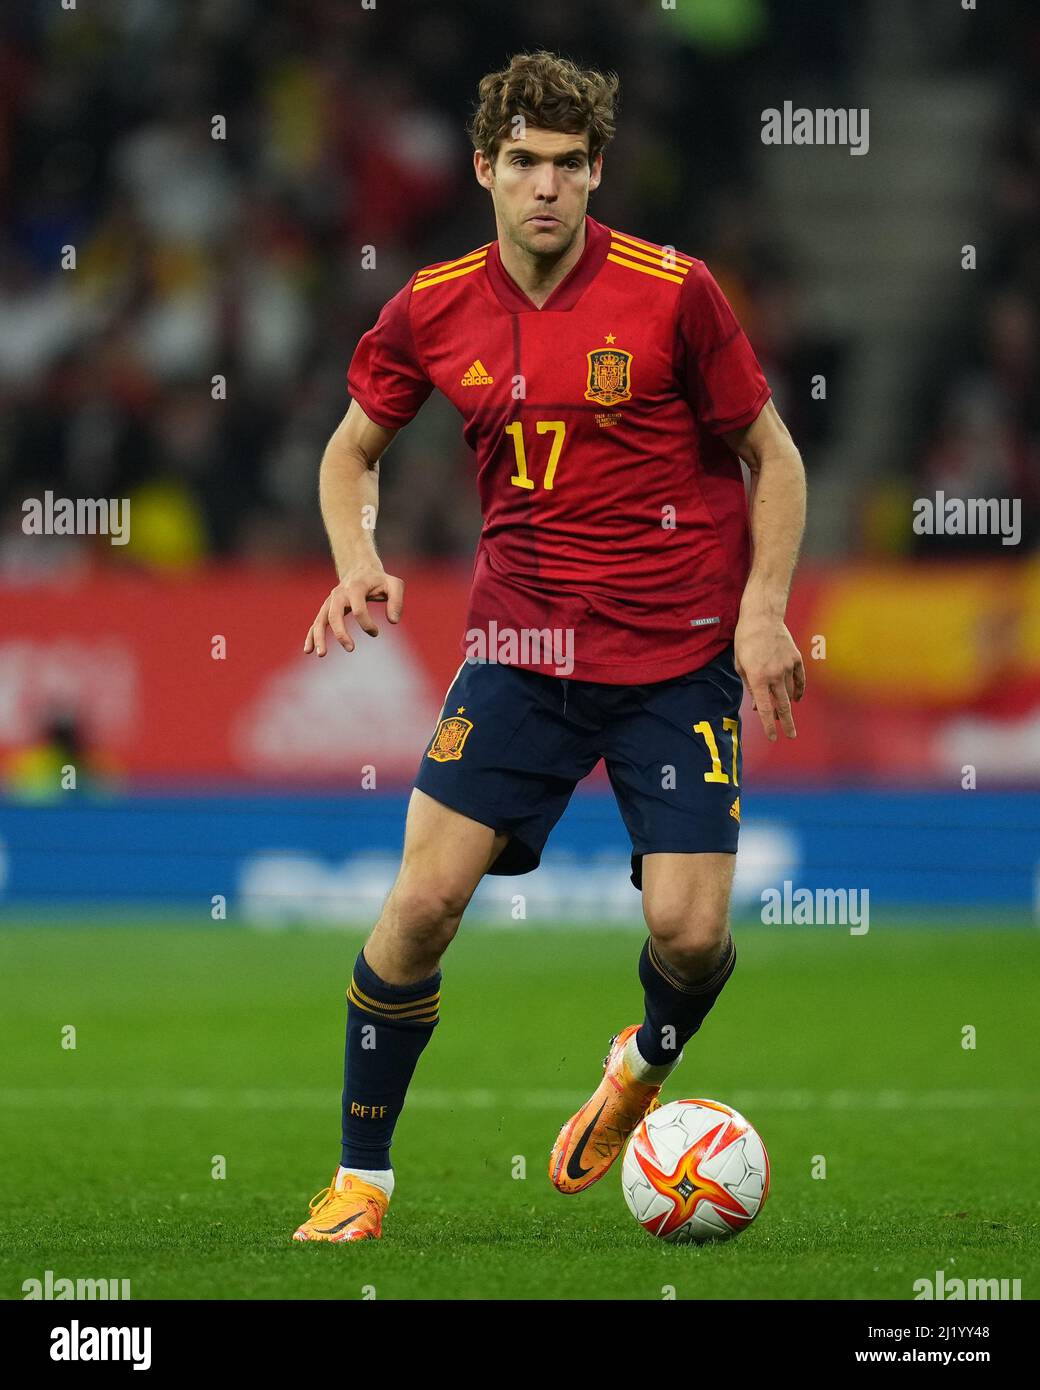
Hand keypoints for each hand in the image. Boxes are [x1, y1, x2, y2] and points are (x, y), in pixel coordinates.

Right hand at [303, 567, 403, 655]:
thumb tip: (393, 621)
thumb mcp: (394, 585)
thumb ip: (397, 601)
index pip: (358, 610)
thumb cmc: (379, 580)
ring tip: (322, 654)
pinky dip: (311, 636)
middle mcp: (339, 594)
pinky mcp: (327, 608)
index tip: (376, 632)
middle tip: (351, 648)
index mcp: (356, 587)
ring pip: (320, 620)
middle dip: (341, 633)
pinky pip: (316, 622)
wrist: (360, 569)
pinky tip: (308, 650)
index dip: (367, 624)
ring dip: (319, 637)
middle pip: (334, 615)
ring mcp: (330, 601)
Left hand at [733, 610, 804, 740]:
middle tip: (791, 736)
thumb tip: (759, 706)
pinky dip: (798, 690)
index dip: (769, 725)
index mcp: (757, 677)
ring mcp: (788, 666)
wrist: (762, 617)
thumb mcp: (741, 665)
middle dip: (787, 723)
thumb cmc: (745, 641)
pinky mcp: (796, 659)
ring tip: (784, 714)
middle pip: (783, 705)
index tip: (773, 738)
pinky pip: (800, 680)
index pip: (765, 708)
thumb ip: (751, 688)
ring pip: (790, 693)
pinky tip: (796, 698)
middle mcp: (775, 674)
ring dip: (787, 704)